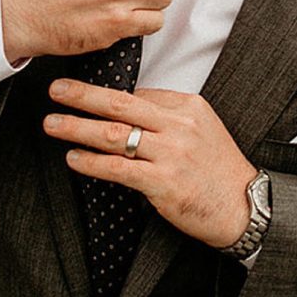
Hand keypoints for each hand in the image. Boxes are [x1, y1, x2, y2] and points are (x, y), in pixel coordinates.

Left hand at [44, 79, 257, 247]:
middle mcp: (180, 126)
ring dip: (78, 128)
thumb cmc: (220, 171)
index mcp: (190, 107)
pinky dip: (91, 162)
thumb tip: (128, 111)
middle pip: (122, 103)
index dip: (107, 94)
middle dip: (83, 95)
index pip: (140, 93)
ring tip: (52, 123)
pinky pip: (117, 168)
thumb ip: (170, 118)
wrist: (243, 206)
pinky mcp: (163, 182)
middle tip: (56, 89)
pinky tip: (73, 158)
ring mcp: (172, 154)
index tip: (82, 94)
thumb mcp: (203, 130)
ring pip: (114, 134)